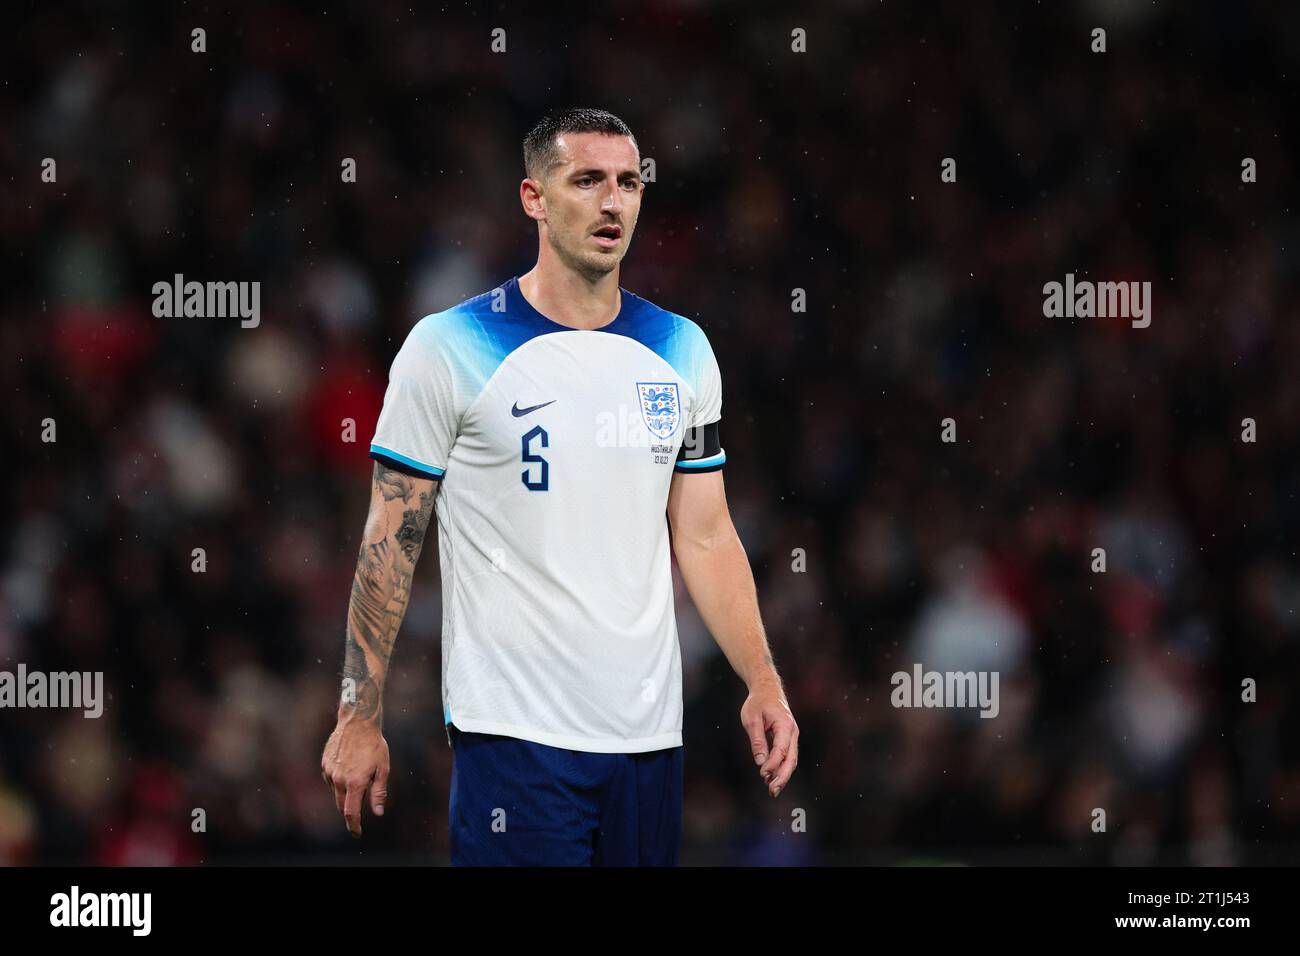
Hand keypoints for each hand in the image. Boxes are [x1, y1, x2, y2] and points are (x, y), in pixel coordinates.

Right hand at [321, 716, 390, 836]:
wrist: (357, 722)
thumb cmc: (374, 745)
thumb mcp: (383, 769)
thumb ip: (379, 792)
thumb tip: (378, 813)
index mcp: (355, 782)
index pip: (351, 812)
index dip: (354, 826)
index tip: (357, 833)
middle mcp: (339, 779)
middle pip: (342, 806)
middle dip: (350, 812)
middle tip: (358, 813)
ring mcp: (330, 772)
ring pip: (336, 792)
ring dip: (345, 793)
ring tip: (358, 776)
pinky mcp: (324, 764)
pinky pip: (331, 780)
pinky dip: (339, 781)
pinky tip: (348, 768)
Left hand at [740, 677, 798, 797]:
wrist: (767, 689)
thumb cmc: (758, 702)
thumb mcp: (752, 719)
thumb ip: (757, 740)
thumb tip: (760, 762)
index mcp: (785, 725)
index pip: (781, 749)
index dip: (773, 764)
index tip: (762, 774)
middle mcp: (792, 732)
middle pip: (791, 759)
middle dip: (782, 776)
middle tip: (772, 791)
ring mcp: (792, 736)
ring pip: (791, 760)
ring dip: (783, 775)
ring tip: (772, 790)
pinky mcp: (788, 739)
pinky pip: (787, 756)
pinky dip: (781, 768)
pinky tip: (772, 779)